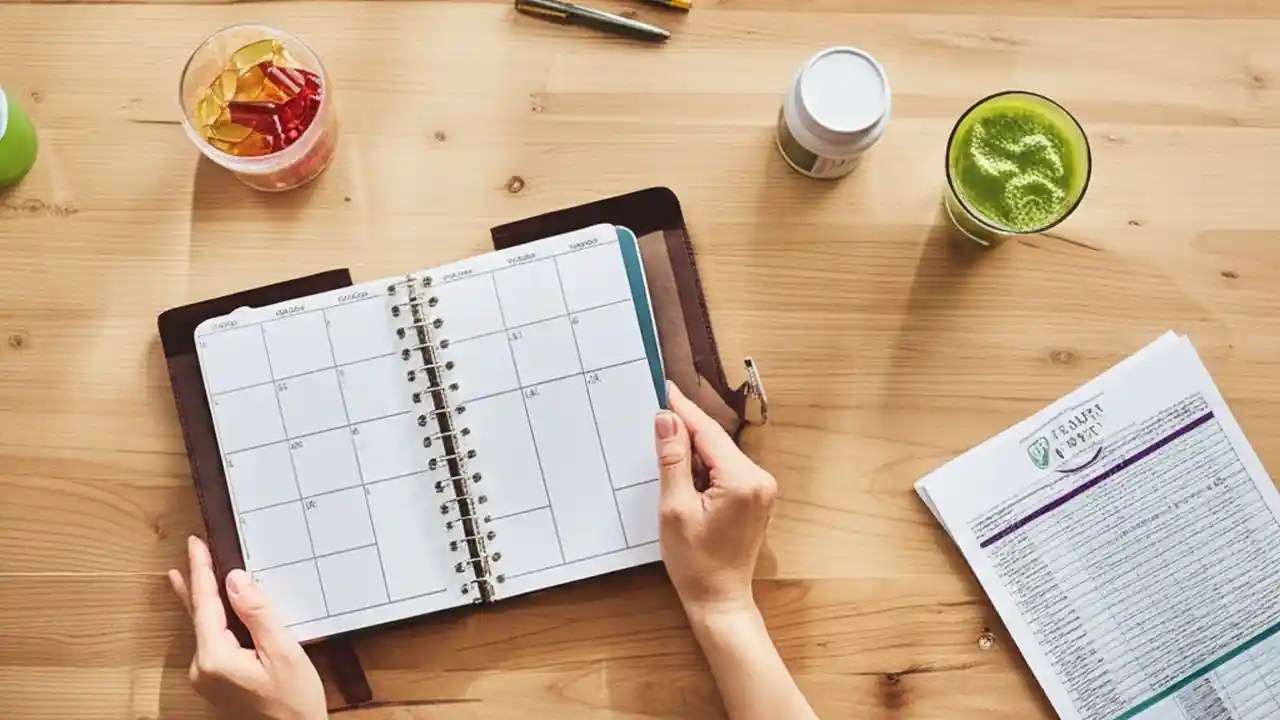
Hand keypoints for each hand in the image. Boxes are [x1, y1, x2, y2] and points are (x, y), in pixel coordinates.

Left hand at [169, 536, 326, 719]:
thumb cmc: (294, 702)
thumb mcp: (283, 653)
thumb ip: (258, 614)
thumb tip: (235, 580)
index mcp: (216, 658)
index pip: (206, 604)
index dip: (201, 571)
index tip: (196, 544)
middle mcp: (203, 667)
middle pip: (198, 613)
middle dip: (196, 580)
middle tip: (192, 549)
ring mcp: (207, 676)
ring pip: (202, 626)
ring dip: (200, 598)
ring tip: (186, 574)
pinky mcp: (216, 681)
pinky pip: (210, 639)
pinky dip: (210, 618)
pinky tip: (208, 610)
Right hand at [655, 382, 777, 619]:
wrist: (720, 600)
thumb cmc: (695, 563)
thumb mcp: (675, 508)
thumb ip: (672, 461)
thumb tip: (667, 420)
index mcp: (742, 479)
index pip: (708, 432)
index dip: (683, 409)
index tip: (663, 388)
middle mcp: (759, 479)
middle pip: (716, 441)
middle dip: (686, 428)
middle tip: (656, 410)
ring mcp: (762, 489)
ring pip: (720, 454)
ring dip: (693, 448)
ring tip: (663, 442)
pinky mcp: (756, 498)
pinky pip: (727, 469)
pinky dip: (705, 465)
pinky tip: (684, 468)